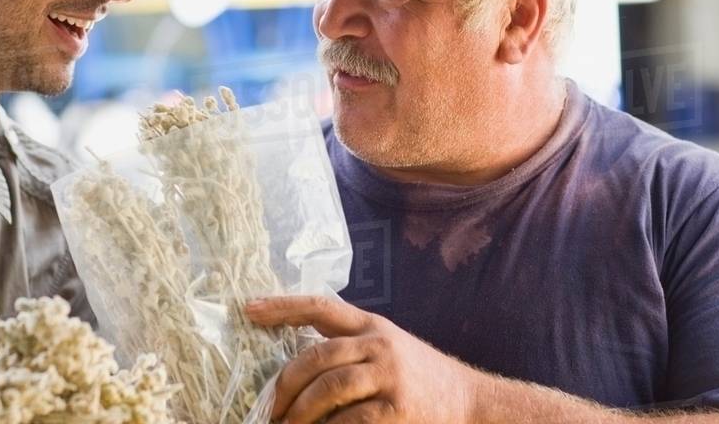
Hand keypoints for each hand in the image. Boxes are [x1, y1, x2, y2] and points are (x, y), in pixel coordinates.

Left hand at [246, 295, 476, 423]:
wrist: (469, 402)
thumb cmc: (417, 378)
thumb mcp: (386, 348)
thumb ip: (348, 348)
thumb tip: (295, 367)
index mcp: (372, 326)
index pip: (320, 306)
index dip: (283, 306)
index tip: (249, 309)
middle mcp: (379, 345)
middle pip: (317, 356)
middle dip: (285, 385)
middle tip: (270, 409)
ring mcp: (390, 376)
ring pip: (329, 388)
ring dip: (301, 412)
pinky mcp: (398, 409)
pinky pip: (351, 420)